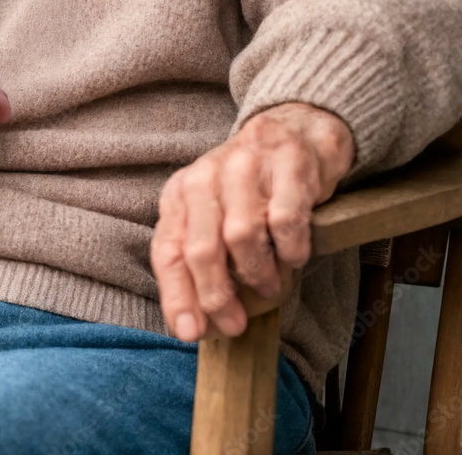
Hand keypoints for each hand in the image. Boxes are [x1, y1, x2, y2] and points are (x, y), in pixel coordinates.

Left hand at [150, 102, 353, 341]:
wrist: (295, 129)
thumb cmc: (249, 187)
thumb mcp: (211, 216)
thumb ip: (198, 260)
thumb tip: (193, 323)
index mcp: (180, 193)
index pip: (168, 250)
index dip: (177, 295)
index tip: (190, 333)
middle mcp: (206, 176)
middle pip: (201, 249)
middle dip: (217, 296)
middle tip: (236, 324)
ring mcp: (246, 166)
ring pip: (242, 237)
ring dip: (259, 275)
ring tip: (271, 285)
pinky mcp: (288, 164)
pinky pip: (286, 220)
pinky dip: (291, 249)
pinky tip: (294, 255)